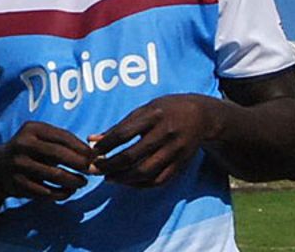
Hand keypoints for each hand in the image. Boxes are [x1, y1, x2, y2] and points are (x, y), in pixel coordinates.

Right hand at [0, 121, 92, 200]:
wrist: (0, 165)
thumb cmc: (31, 149)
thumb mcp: (42, 138)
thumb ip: (64, 143)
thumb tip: (94, 154)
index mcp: (32, 128)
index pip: (62, 136)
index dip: (81, 147)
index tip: (94, 156)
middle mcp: (23, 143)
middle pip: (58, 154)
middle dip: (79, 163)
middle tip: (91, 170)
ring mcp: (18, 164)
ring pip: (53, 175)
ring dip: (73, 181)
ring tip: (82, 182)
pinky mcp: (16, 183)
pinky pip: (44, 191)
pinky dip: (60, 193)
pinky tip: (69, 191)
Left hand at [90, 94, 225, 187]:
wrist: (202, 115)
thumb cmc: (167, 109)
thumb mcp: (144, 110)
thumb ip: (120, 126)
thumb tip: (92, 140)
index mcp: (154, 115)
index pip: (124, 133)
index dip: (106, 145)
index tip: (92, 153)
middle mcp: (165, 133)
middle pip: (133, 156)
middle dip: (110, 166)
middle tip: (96, 170)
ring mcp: (174, 151)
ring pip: (145, 172)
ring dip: (123, 178)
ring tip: (109, 177)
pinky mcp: (181, 164)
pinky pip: (158, 180)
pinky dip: (141, 185)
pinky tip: (128, 182)